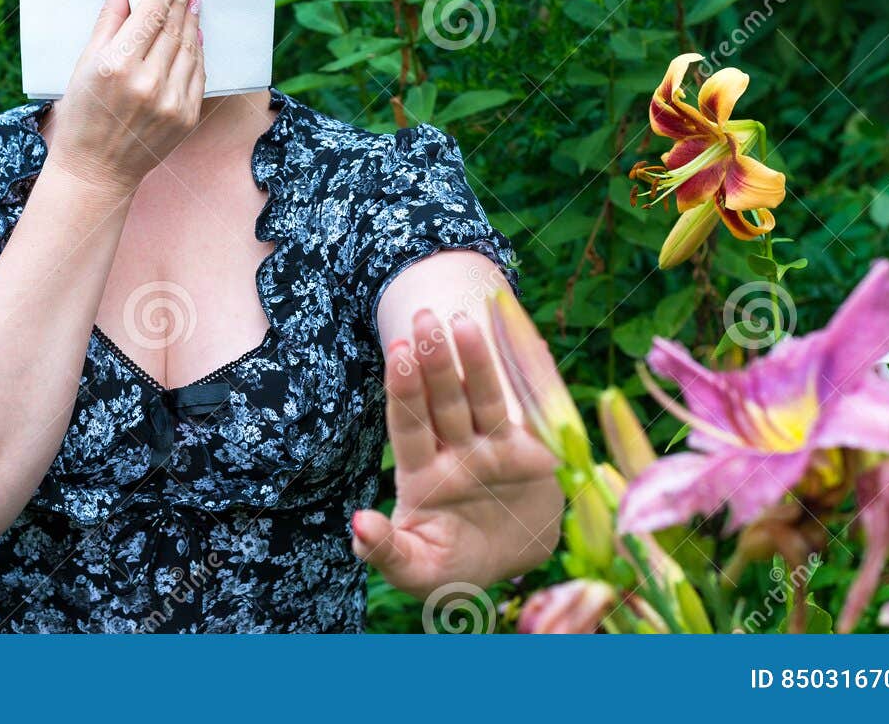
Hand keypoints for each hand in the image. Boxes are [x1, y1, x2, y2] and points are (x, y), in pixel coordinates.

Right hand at [48, 0, 204, 194]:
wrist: (96, 170)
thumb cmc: (82, 114)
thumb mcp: (84, 63)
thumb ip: (107, 19)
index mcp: (116, 65)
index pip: (150, 14)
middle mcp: (146, 82)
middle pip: (173, 28)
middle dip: (181, 1)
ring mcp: (170, 101)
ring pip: (189, 48)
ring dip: (192, 23)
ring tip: (192, 4)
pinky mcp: (186, 117)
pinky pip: (197, 74)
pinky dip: (197, 52)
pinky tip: (194, 38)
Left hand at [351, 306, 563, 600]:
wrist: (513, 565)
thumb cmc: (455, 567)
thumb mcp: (418, 571)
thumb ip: (386, 551)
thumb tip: (358, 523)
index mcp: (421, 475)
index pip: (408, 426)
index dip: (404, 390)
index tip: (399, 353)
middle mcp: (455, 452)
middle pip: (442, 401)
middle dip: (433, 361)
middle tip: (424, 317)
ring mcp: (492, 448)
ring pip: (479, 398)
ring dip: (472, 362)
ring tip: (463, 322)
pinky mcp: (529, 453)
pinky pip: (528, 410)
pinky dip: (528, 376)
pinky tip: (526, 339)